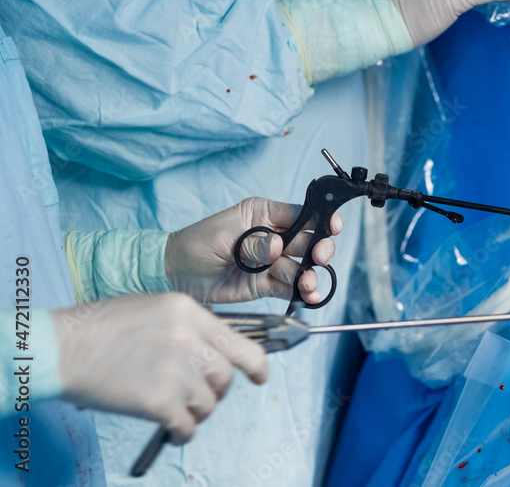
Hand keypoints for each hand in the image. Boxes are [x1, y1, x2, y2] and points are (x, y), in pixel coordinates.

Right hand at [52, 293, 267, 443]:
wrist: (62, 347)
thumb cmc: (99, 327)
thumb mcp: (154, 308)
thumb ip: (187, 326)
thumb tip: (210, 351)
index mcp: (189, 313)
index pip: (241, 343)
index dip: (256, 366)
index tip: (259, 377)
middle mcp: (189, 339)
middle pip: (225, 377)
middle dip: (216, 392)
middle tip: (198, 396)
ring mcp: (175, 371)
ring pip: (208, 404)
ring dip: (197, 413)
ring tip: (178, 413)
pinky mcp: (158, 401)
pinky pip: (186, 426)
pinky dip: (183, 433)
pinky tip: (173, 432)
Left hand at [164, 197, 343, 304]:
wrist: (175, 275)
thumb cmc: (196, 244)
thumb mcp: (223, 237)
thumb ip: (253, 243)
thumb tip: (278, 246)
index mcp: (265, 214)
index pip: (302, 213)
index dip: (321, 218)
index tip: (332, 227)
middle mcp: (274, 236)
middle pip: (309, 241)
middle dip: (319, 250)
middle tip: (319, 258)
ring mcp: (273, 262)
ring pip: (302, 267)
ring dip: (310, 276)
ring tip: (307, 285)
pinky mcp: (267, 284)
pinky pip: (291, 288)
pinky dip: (302, 293)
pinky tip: (309, 297)